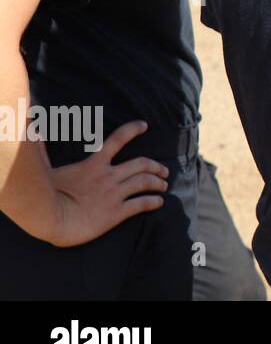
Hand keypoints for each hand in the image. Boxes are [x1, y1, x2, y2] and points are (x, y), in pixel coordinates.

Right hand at [43, 121, 169, 247]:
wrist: (49, 218)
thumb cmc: (43, 194)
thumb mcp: (44, 168)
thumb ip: (43, 150)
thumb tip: (34, 131)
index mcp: (93, 164)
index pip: (117, 140)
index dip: (132, 130)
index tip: (144, 125)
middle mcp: (108, 176)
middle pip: (141, 164)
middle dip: (156, 166)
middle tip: (164, 170)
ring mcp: (114, 194)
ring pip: (145, 182)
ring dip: (158, 182)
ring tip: (164, 185)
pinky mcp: (116, 213)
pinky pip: (140, 204)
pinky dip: (153, 201)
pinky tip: (159, 202)